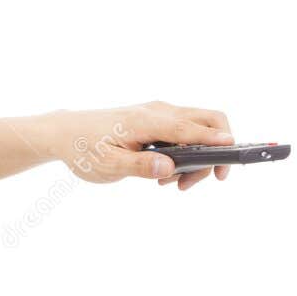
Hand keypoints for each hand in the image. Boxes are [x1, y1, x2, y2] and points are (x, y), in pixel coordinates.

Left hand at [45, 101, 233, 189]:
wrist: (64, 133)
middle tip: (201, 182)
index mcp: (147, 120)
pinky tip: (168, 173)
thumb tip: (169, 169)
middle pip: (208, 121)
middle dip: (215, 150)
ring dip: (199, 156)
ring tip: (175, 184)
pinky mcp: (156, 120)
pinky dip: (187, 151)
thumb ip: (139, 167)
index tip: (232, 154)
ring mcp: (158, 113)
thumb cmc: (83, 148)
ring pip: (198, 128)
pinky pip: (184, 131)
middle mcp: (158, 111)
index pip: (190, 128)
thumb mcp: (108, 165)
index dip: (215, 141)